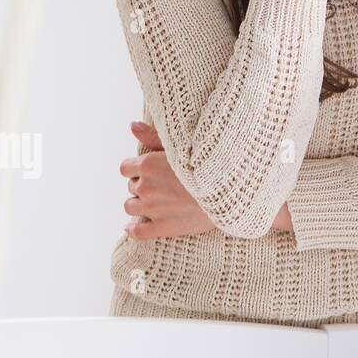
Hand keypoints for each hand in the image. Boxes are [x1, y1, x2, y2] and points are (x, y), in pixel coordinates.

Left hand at [122, 120, 218, 240]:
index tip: (150, 170)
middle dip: (144, 185)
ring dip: (139, 204)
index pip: (125, 168)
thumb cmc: (209, 161)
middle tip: (163, 184)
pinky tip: (135, 226)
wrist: (231, 189)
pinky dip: (133, 229)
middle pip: (131, 187)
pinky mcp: (162, 227)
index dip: (137, 168)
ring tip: (155, 202)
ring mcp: (152, 209)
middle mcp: (146, 187)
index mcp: (148, 164)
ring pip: (130, 207)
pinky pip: (137, 232)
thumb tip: (131, 125)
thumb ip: (153, 136)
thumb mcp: (181, 143)